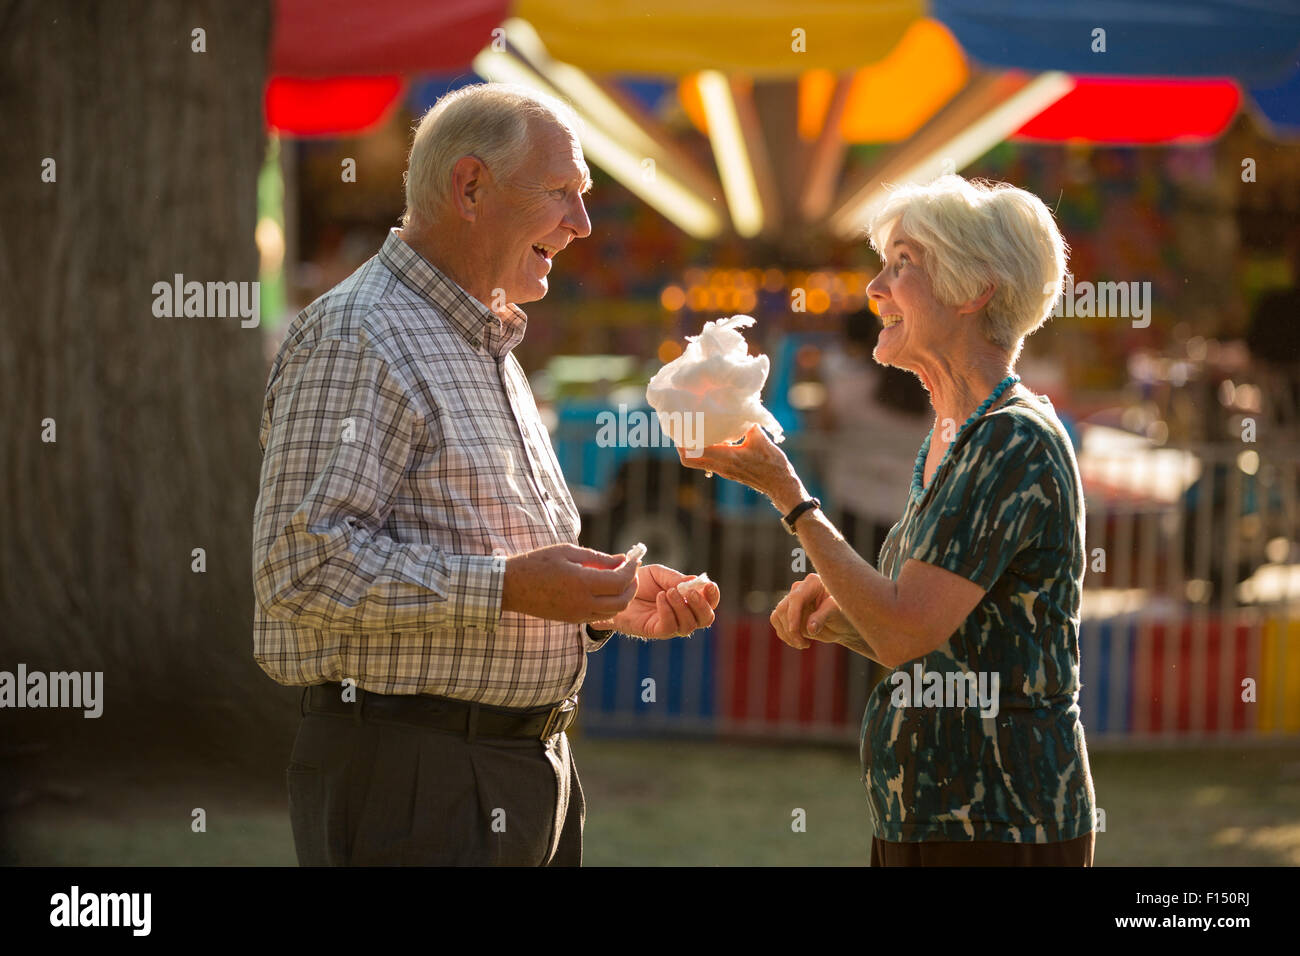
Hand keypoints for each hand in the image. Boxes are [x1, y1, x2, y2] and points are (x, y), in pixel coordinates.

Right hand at [502, 543, 638, 623]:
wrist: (512, 586)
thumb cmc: (538, 562)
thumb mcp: (568, 552)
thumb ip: (598, 557)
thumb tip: (621, 559)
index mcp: (582, 583)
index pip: (619, 581)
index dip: (631, 570)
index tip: (633, 559)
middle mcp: (583, 603)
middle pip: (622, 601)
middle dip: (632, 586)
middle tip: (631, 572)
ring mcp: (578, 614)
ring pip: (613, 612)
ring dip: (622, 597)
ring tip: (619, 580)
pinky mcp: (572, 620)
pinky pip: (600, 616)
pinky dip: (609, 605)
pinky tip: (604, 590)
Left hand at [590, 564, 719, 638]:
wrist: (616, 591)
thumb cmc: (640, 583)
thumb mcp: (659, 574)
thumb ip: (676, 579)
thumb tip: (695, 582)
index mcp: (689, 599)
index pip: (710, 602)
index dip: (713, 596)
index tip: (709, 585)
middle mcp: (684, 615)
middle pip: (705, 619)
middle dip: (702, 606)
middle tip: (691, 593)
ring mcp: (672, 625)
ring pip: (689, 625)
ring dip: (681, 606)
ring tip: (667, 592)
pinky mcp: (657, 631)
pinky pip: (670, 627)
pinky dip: (668, 611)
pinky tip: (660, 598)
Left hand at [676, 424, 806, 512]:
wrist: (779, 484)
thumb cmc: (772, 463)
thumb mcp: (760, 439)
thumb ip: (748, 423)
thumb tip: (743, 405)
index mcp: (726, 458)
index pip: (694, 453)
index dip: (682, 442)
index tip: (678, 428)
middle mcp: (721, 466)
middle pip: (689, 461)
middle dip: (681, 447)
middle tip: (679, 430)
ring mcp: (723, 471)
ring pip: (697, 462)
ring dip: (691, 449)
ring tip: (690, 432)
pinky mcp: (727, 471)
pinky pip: (707, 462)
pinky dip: (703, 452)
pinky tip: (709, 439)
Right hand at [770, 573, 856, 649]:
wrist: (843, 624)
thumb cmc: (844, 614)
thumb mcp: (837, 613)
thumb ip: (823, 617)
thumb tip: (810, 628)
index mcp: (813, 583)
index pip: (796, 598)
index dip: (793, 615)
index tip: (794, 631)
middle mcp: (799, 589)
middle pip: (783, 608)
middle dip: (790, 629)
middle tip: (803, 644)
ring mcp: (792, 600)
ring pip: (777, 616)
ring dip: (787, 634)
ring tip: (803, 644)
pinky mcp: (788, 611)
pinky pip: (777, 622)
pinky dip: (785, 635)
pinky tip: (799, 642)